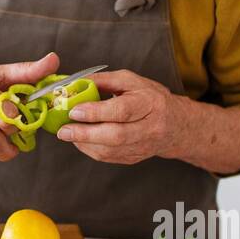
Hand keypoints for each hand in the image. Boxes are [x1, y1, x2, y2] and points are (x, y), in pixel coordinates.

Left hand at [55, 69, 182, 164]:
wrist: (176, 125)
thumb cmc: (150, 97)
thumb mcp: (131, 81)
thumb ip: (103, 80)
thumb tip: (75, 82)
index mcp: (150, 103)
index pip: (122, 110)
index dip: (97, 112)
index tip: (74, 110)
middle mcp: (150, 128)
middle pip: (116, 135)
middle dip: (86, 134)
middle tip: (64, 130)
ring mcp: (143, 146)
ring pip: (110, 150)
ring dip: (85, 143)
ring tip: (67, 134)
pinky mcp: (135, 158)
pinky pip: (109, 157)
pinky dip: (90, 149)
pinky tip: (80, 140)